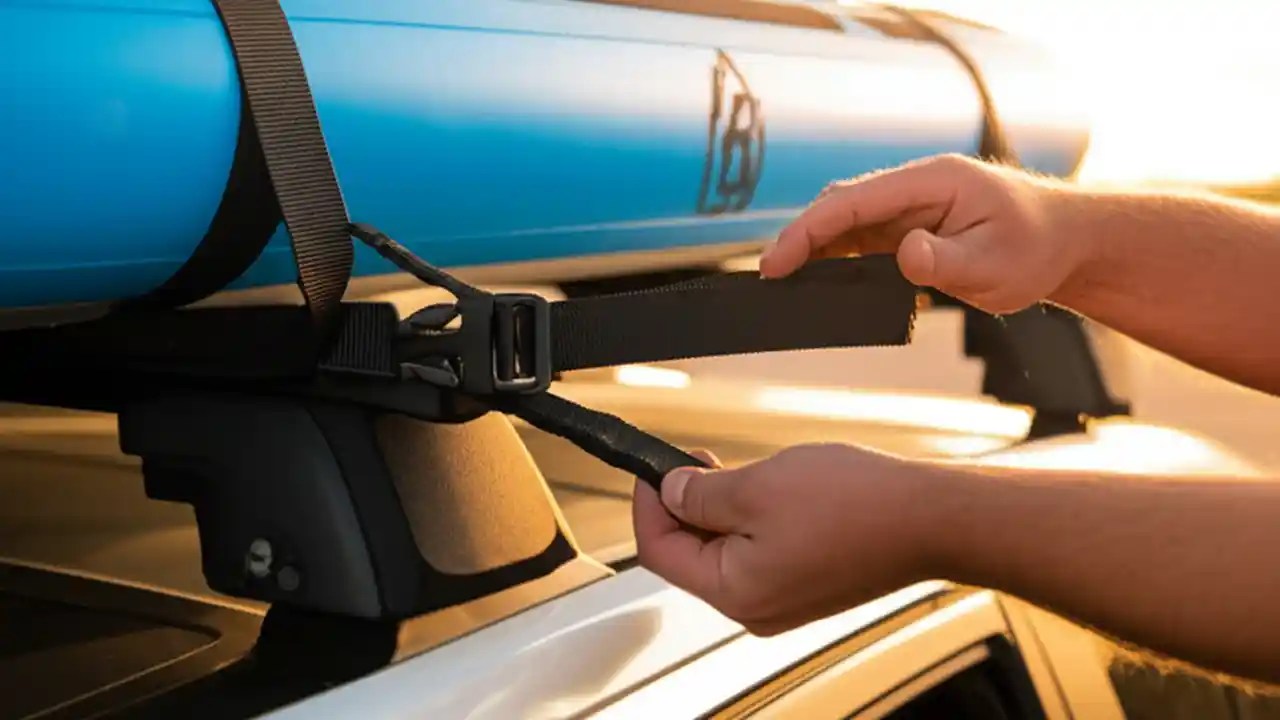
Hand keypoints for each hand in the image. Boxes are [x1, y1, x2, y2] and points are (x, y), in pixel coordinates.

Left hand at [633, 444, 940, 634]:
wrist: (929, 519)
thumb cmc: (856, 505)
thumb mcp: (756, 486)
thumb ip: (701, 494)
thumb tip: (670, 491)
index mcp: (736, 592)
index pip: (660, 551)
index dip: (649, 503)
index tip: (655, 466)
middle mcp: (756, 607)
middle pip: (690, 554)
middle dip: (685, 504)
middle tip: (698, 460)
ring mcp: (783, 598)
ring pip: (725, 550)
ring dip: (720, 508)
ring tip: (742, 471)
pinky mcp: (807, 583)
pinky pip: (758, 552)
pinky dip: (751, 519)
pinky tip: (769, 490)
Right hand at [762, 154, 1088, 314]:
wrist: (1066, 243)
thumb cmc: (1036, 247)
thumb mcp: (996, 263)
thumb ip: (946, 261)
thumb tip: (903, 253)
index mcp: (932, 180)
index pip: (853, 200)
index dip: (809, 230)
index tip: (778, 262)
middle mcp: (915, 187)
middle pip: (840, 206)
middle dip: (801, 238)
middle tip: (772, 278)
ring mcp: (911, 206)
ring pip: (846, 221)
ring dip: (815, 249)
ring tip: (786, 283)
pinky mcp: (911, 227)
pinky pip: (862, 238)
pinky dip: (836, 257)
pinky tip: (821, 281)